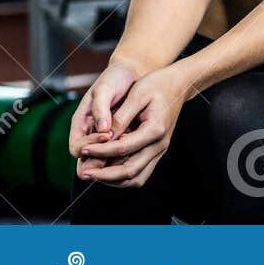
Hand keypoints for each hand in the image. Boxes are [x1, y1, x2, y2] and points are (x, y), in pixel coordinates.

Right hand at [69, 61, 139, 159]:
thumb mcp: (105, 88)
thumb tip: (102, 129)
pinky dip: (128, 154)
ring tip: (133, 147)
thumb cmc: (115, 78)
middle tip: (121, 150)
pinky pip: (121, 154)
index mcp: (80, 125)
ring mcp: (105, 138)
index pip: (77, 148)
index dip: (89, 146)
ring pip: (106, 161)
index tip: (108, 135)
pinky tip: (141, 145)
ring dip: (117, 159)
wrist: (133, 73)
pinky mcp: (121, 138)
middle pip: (89, 161)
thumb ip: (101, 108)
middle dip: (102, 160)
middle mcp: (91, 135)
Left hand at [75, 64, 190, 188]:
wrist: (180, 84)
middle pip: (130, 171)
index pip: (122, 149)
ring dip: (113, 180)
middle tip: (84, 172)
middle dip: (104, 175)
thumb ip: (121, 117)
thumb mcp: (137, 94)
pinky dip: (122, 176)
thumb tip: (104, 136)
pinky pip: (139, 173)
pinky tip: (107, 169)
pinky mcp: (156, 151)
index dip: (100, 151)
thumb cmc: (158, 85)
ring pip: (135, 178)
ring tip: (94, 174)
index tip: (83, 150)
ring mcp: (159, 150)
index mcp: (155, 129)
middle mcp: (159, 144)